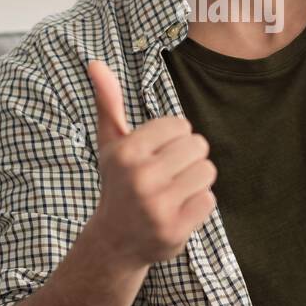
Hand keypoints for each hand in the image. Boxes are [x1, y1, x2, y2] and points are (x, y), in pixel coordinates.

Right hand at [86, 60, 218, 266]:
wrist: (114, 243)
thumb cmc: (118, 184)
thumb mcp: (110, 143)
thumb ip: (108, 102)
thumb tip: (95, 62)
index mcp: (127, 151)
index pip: (180, 125)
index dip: (174, 138)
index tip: (157, 155)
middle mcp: (141, 177)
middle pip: (198, 146)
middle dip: (187, 158)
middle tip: (166, 176)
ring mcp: (157, 206)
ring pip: (207, 171)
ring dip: (196, 181)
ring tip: (173, 191)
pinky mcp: (174, 229)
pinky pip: (209, 200)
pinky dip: (198, 204)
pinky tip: (177, 211)